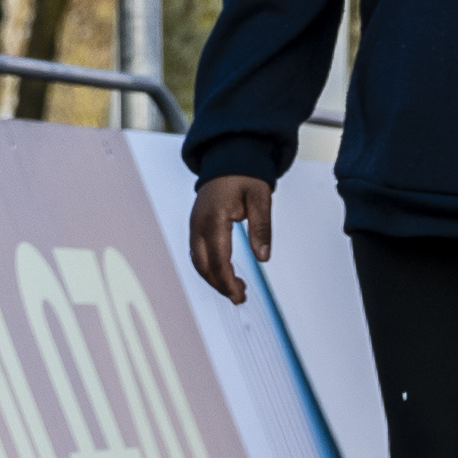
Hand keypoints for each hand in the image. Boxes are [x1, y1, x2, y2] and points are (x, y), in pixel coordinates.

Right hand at [187, 174, 273, 305]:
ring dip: (214, 278)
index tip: (240, 294)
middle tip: (240, 298)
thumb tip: (263, 258)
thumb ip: (262, 228)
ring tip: (235, 290)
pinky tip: (225, 274)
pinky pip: (198, 252)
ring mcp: (194, 225)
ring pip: (198, 261)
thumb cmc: (245, 177)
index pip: (218, 258)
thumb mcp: (261, 199)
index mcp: (214, 218)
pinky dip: (209, 267)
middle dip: (219, 284)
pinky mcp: (196, 226)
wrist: (228, 160)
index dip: (227, 280)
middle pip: (203, 264)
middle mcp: (198, 224)